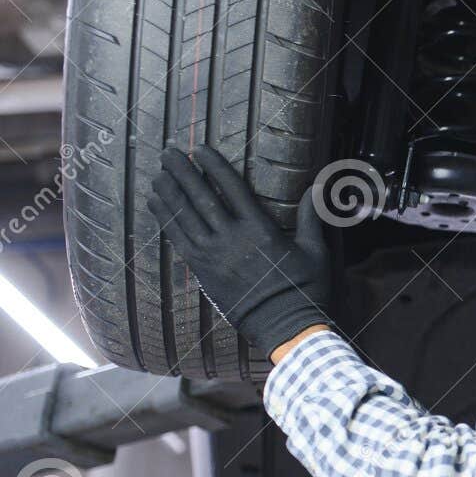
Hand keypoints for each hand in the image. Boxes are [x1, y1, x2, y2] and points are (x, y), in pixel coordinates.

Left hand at [148, 146, 332, 354]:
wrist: (285, 327)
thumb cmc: (305, 289)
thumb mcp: (315, 252)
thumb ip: (311, 217)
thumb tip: (318, 185)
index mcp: (260, 229)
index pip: (232, 188)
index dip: (215, 166)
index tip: (200, 149)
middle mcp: (232, 239)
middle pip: (201, 198)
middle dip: (183, 173)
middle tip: (168, 154)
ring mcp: (213, 256)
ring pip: (184, 217)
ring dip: (169, 193)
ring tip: (158, 175)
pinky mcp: (203, 272)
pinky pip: (178, 239)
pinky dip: (166, 219)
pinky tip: (157, 205)